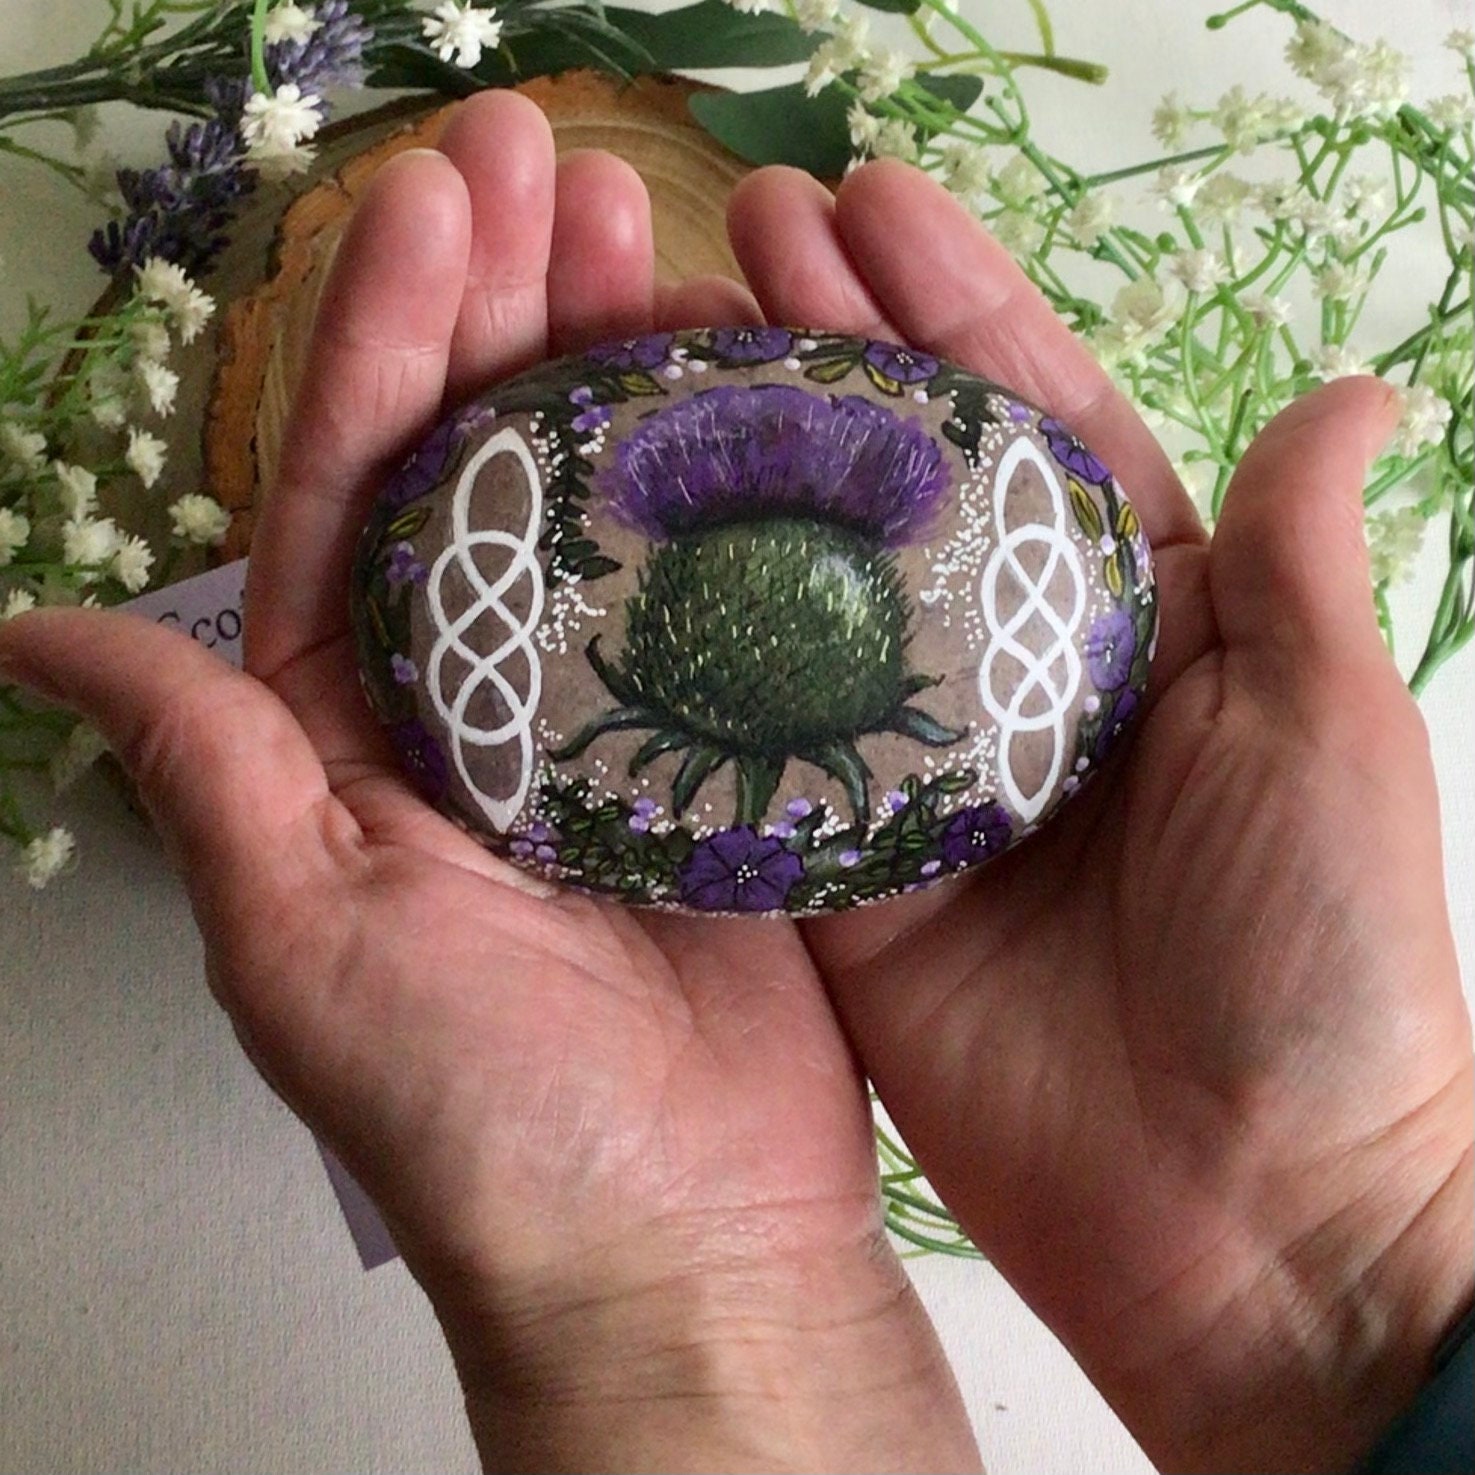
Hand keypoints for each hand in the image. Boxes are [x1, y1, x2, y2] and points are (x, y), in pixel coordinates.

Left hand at [0, 97, 977, 1473]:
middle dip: (511, 304)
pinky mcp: (733, 752)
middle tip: (557, 160)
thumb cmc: (492, 1122)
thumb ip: (207, 771)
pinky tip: (767, 397)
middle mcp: (486, 702)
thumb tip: (37, 633)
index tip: (435, 199)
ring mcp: (621, 717)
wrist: (680, 1241)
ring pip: (613, 508)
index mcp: (363, 729)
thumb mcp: (312, 941)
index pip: (362, 490)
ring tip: (659, 234)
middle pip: (490, 466)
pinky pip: (730, 596)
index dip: (389, 335)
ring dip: (628, 366)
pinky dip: (744, 491)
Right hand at [724, 162, 1474, 1471]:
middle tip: (726, 243)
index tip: (861, 202)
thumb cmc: (1319, 966)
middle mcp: (1014, 683)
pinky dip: (697, 663)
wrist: (1244, 1218)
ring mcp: (917, 775)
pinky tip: (624, 563)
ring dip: (741, 482)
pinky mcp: (846, 878)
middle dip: (823, 358)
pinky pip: (762, 751)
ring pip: (811, 599)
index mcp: (1141, 626)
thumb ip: (1291, 570)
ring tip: (649, 360)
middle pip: (899, 490)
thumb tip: (1346, 392)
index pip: (1033, 425)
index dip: (951, 307)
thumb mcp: (1325, 738)